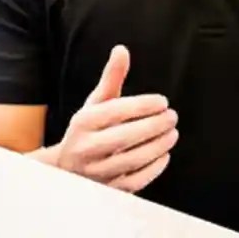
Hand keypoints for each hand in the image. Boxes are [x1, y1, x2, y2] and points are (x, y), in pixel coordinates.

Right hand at [55, 45, 177, 192]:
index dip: (143, 105)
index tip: (162, 101)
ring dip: (158, 145)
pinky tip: (164, 154)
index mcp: (83, 122)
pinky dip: (153, 168)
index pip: (115, 111)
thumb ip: (111, 77)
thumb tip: (122, 50)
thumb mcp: (96, 102)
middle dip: (154, 125)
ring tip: (172, 133)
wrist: (66, 168)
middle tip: (172, 116)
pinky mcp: (108, 189)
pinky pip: (135, 181)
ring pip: (132, 160)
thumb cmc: (88, 129)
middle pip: (125, 137)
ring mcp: (97, 171)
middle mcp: (87, 148)